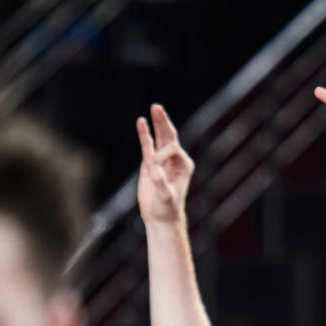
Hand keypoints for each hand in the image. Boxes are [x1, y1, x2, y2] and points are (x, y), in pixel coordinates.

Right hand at [134, 103, 193, 226]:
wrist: (160, 218)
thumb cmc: (167, 209)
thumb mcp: (165, 197)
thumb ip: (160, 183)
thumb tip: (153, 169)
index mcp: (184, 165)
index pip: (173, 149)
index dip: (162, 155)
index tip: (153, 169)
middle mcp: (175, 160)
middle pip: (170, 136)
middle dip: (164, 122)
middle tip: (157, 107)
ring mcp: (162, 160)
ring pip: (160, 137)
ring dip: (157, 123)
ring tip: (155, 107)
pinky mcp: (151, 164)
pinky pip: (147, 145)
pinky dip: (144, 133)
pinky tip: (141, 121)